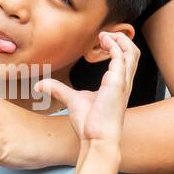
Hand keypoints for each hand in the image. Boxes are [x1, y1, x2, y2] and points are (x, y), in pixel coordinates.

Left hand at [35, 32, 138, 149]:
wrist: (96, 139)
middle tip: (106, 34)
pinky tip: (103, 40)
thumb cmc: (89, 124)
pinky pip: (121, 57)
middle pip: (134, 53)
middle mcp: (124, 82)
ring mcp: (123, 82)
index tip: (103, 40)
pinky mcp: (118, 82)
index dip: (117, 47)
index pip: (126, 61)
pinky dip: (114, 45)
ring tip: (105, 35)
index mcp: (118, 85)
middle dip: (122, 39)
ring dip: (120, 39)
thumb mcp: (71, 100)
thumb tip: (40, 85)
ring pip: (132, 52)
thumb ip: (58, 89)